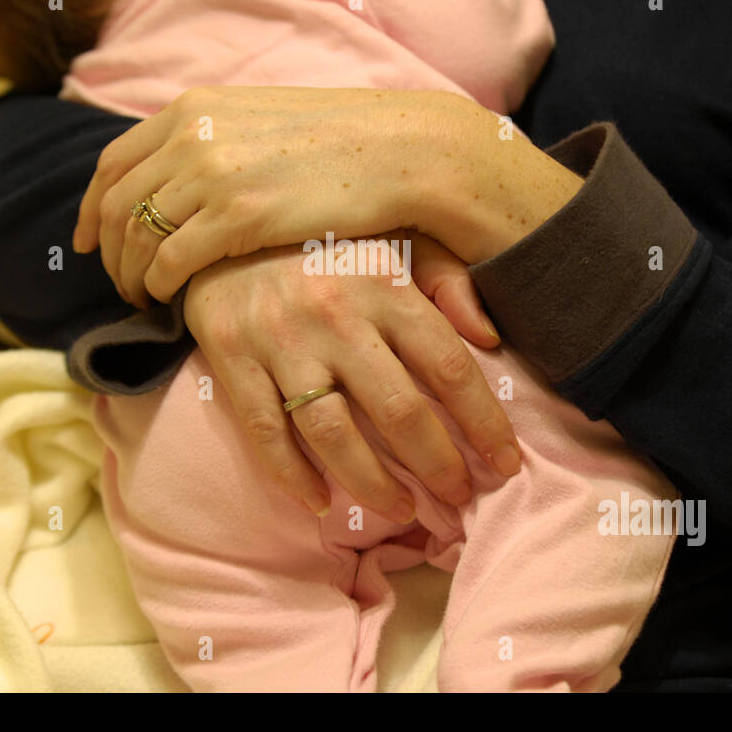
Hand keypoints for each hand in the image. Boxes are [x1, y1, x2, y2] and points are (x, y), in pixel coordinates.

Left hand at [72, 86, 582, 304]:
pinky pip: (170, 263)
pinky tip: (171, 301)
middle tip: (118, 282)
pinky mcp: (236, 216)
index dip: (92, 208)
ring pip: (137, 239)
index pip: (113, 163)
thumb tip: (184, 171)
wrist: (400, 150)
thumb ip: (214, 138)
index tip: (90, 240)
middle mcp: (191, 135)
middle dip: (108, 251)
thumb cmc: (342, 143)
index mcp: (194, 108)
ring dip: (131, 276)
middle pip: (116, 205)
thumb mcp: (262, 119)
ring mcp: (211, 175)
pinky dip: (159, 287)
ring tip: (144, 299)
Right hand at [182, 235, 519, 521]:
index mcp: (385, 282)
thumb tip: (489, 339)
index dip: (484, 423)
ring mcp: (281, 339)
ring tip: (401, 510)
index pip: (449, 366)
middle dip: (438, 465)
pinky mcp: (232, 357)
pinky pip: (266, 433)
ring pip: (332, 433)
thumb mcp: (396, 237)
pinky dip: (292, 477)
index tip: (505, 462)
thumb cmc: (326, 239)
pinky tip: (320, 503)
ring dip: (372, 484)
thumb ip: (447, 280)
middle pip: (398, 410)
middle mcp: (336, 314)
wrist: (225, 221)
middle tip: (458, 498)